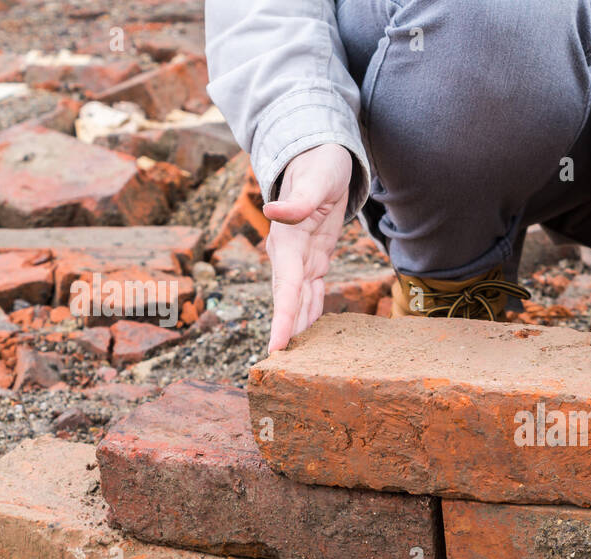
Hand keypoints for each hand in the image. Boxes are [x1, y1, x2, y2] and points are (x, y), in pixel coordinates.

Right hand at [262, 143, 354, 351]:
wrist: (320, 157)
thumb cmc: (319, 165)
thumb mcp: (315, 178)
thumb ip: (297, 200)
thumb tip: (271, 211)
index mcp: (288, 242)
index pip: (285, 289)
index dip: (283, 318)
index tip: (277, 346)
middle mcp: (290, 256)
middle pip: (289, 302)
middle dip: (286, 334)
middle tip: (283, 370)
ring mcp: (302, 259)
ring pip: (300, 302)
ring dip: (299, 328)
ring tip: (300, 362)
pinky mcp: (315, 259)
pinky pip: (313, 292)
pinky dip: (312, 313)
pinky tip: (313, 333)